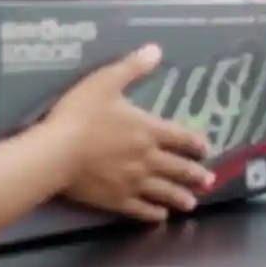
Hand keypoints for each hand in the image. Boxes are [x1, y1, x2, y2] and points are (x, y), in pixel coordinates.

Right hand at [45, 43, 213, 222]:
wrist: (56, 153)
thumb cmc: (80, 114)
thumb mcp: (106, 81)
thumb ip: (132, 67)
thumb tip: (156, 50)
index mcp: (148, 130)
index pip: (181, 137)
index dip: (196, 143)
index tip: (206, 149)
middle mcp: (148, 158)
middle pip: (179, 168)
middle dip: (196, 174)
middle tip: (209, 180)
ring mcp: (134, 182)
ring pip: (165, 192)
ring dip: (181, 197)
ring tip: (192, 203)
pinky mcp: (117, 201)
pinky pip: (142, 210)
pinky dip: (154, 214)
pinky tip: (160, 216)